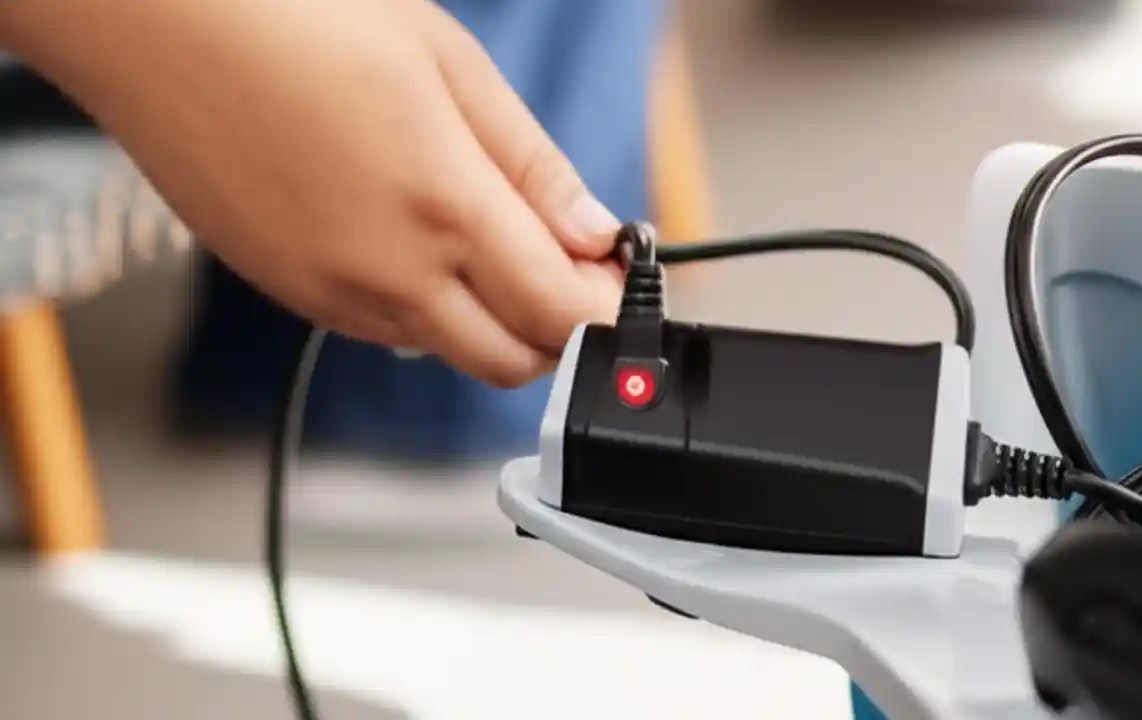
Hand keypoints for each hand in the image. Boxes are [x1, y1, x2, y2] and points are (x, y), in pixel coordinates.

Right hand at [0, 0, 623, 386]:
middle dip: (558, 328)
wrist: (157, 24)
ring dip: (493, 320)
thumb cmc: (300, 19)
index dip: (605, 309)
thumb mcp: (450, 67)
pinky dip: (428, 310)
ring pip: (451, 351)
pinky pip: (387, 332)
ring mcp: (334, 296)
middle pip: (514, 361)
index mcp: (447, 210)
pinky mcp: (290, 294)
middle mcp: (392, 276)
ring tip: (488, 239)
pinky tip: (415, 241)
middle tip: (568, 266)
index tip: (618, 278)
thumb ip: (532, 166)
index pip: (563, 315)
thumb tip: (594, 231)